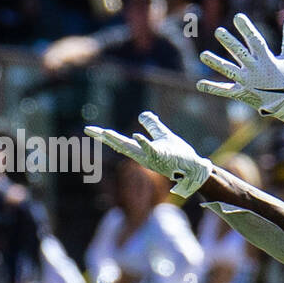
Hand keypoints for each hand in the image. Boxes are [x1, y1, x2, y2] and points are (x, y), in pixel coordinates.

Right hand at [84, 111, 211, 199]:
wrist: (193, 167)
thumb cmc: (179, 154)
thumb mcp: (164, 135)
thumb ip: (153, 125)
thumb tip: (142, 115)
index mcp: (141, 150)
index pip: (120, 142)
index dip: (105, 136)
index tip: (90, 130)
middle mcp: (143, 156)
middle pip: (121, 145)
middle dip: (106, 138)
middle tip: (90, 131)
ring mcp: (153, 158)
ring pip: (133, 149)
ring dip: (118, 141)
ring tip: (105, 133)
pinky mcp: (164, 157)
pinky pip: (152, 150)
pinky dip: (144, 143)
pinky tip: (136, 135)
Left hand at [198, 13, 283, 129]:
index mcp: (267, 60)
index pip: (255, 41)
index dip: (246, 29)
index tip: (238, 17)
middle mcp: (256, 70)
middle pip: (239, 53)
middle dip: (229, 42)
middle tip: (218, 31)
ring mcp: (248, 82)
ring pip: (229, 71)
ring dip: (215, 63)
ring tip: (203, 55)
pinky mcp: (242, 93)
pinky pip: (226, 91)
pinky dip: (213, 88)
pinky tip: (199, 84)